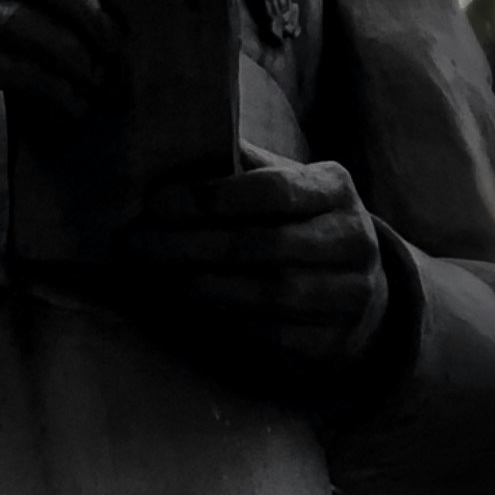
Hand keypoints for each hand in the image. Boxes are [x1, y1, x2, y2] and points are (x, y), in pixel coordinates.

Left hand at [121, 153, 393, 384]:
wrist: (357, 290)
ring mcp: (350, 294)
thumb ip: (242, 169)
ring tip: (156, 277)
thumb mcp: (284, 185)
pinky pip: (272, 335)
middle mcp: (353, 240)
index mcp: (335, 188)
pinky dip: (224, 321)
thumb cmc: (298, 224)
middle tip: (137, 245)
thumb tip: (172, 153)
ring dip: (203, 287)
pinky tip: (187, 308)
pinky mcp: (334, 341)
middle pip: (265, 245)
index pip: (274, 191)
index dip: (213, 198)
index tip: (157, 204)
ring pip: (270, 294)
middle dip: (192, 245)